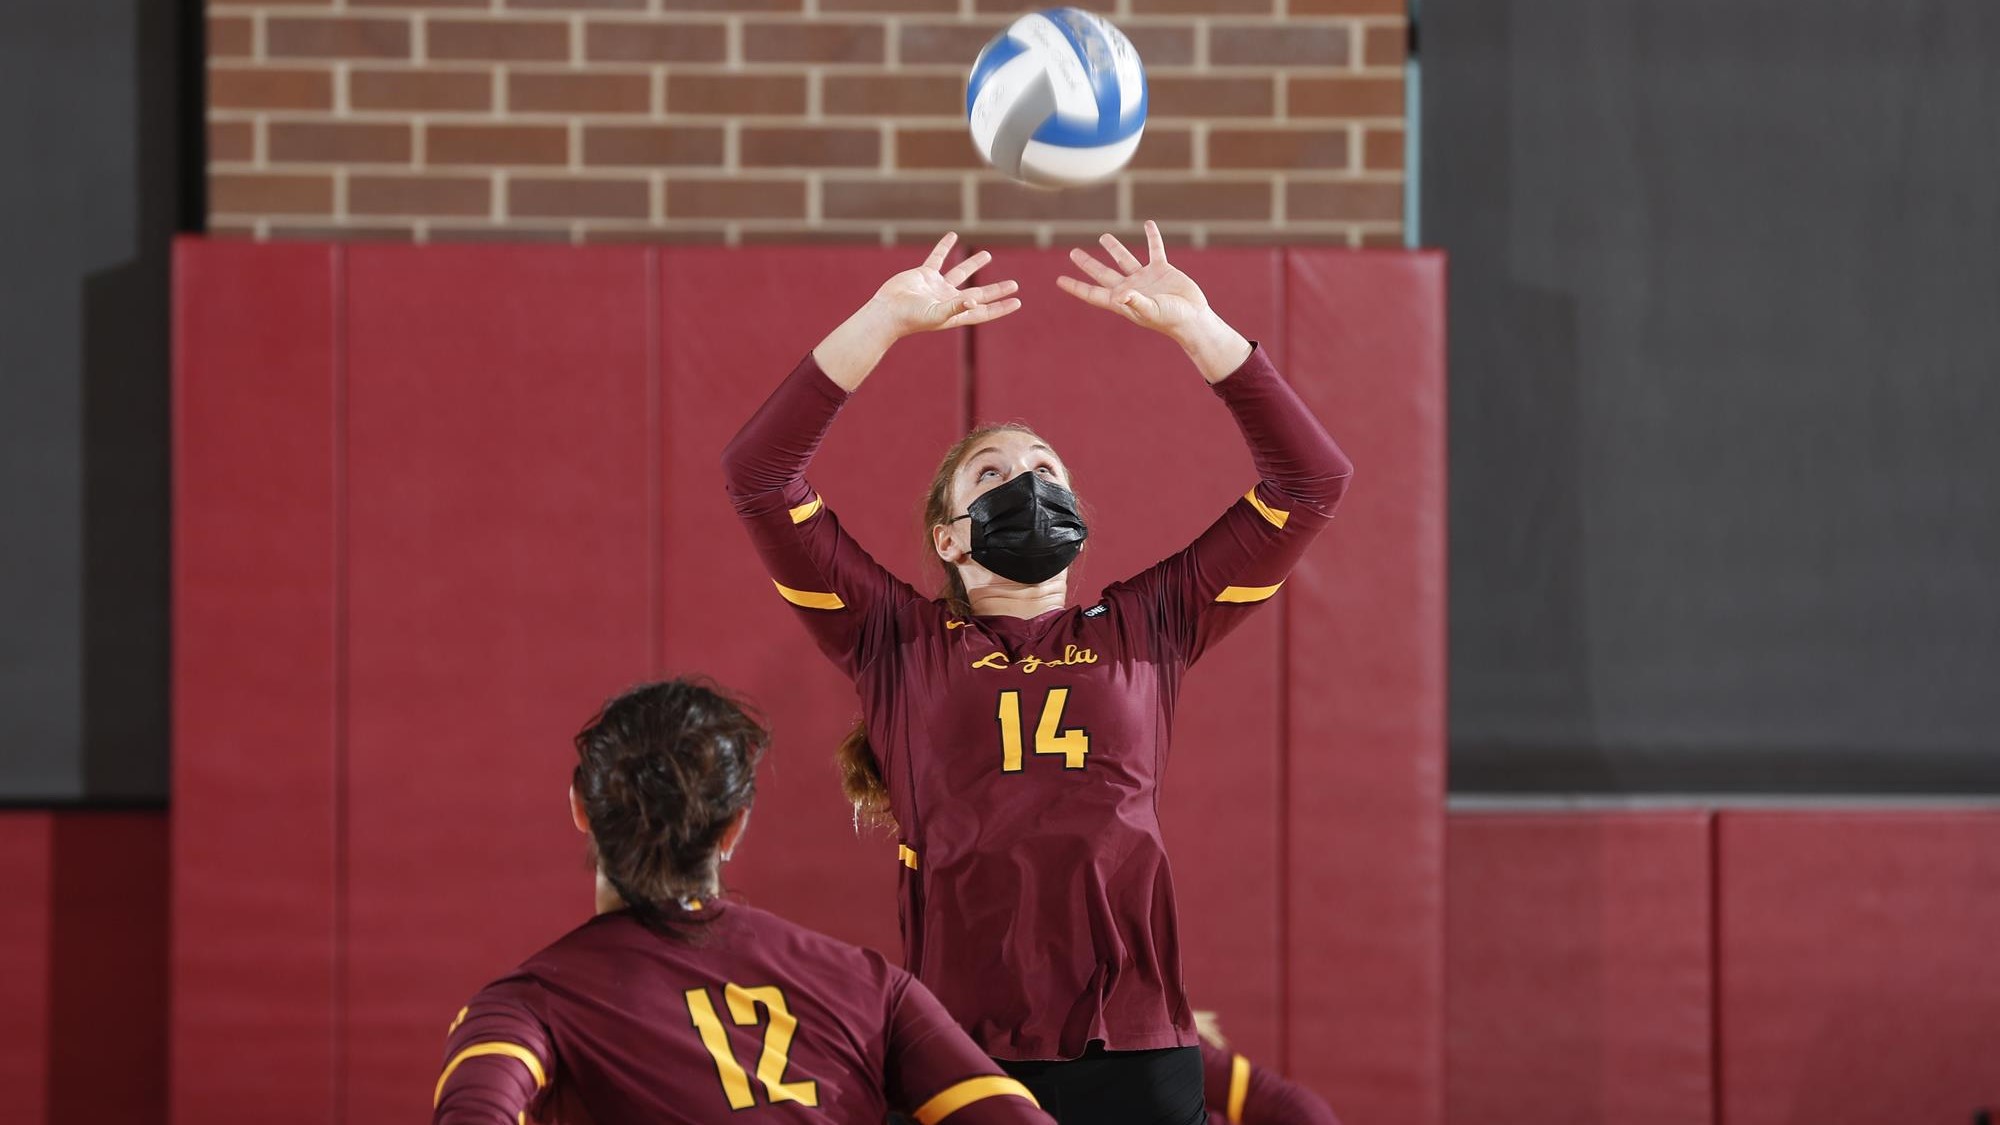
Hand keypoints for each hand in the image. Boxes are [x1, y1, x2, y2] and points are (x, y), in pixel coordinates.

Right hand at [866, 232, 1021, 340]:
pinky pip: (938, 258)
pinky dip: (945, 247)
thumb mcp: (937, 314)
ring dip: (974, 263)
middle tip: (1014, 284)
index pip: (984, 310)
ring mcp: (937, 287)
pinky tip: (952, 236)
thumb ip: (957, 306)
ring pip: (961, 272)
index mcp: (956, 313)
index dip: (1000, 307)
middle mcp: (949, 300)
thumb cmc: (912, 318)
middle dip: (996, 289)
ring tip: (988, 255)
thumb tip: (975, 299)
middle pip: (979, 293)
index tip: (1016, 301)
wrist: (887, 311)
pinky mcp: (925, 275)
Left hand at [1058, 220, 1209, 336]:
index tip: (1059, 280)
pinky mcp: (1162, 270)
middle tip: (1073, 253)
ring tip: (1104, 236)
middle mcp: (1130, 288)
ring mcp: (1145, 278)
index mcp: (1122, 301)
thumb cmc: (1171, 319)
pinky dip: (1152, 237)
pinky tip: (1148, 224)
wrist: (1193, 318)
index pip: (1093, 293)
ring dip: (1114, 248)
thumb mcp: (1151, 311)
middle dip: (1088, 264)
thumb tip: (1118, 294)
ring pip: (1125, 259)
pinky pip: (1155, 250)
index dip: (1076, 286)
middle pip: (1103, 274)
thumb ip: (1134, 301)